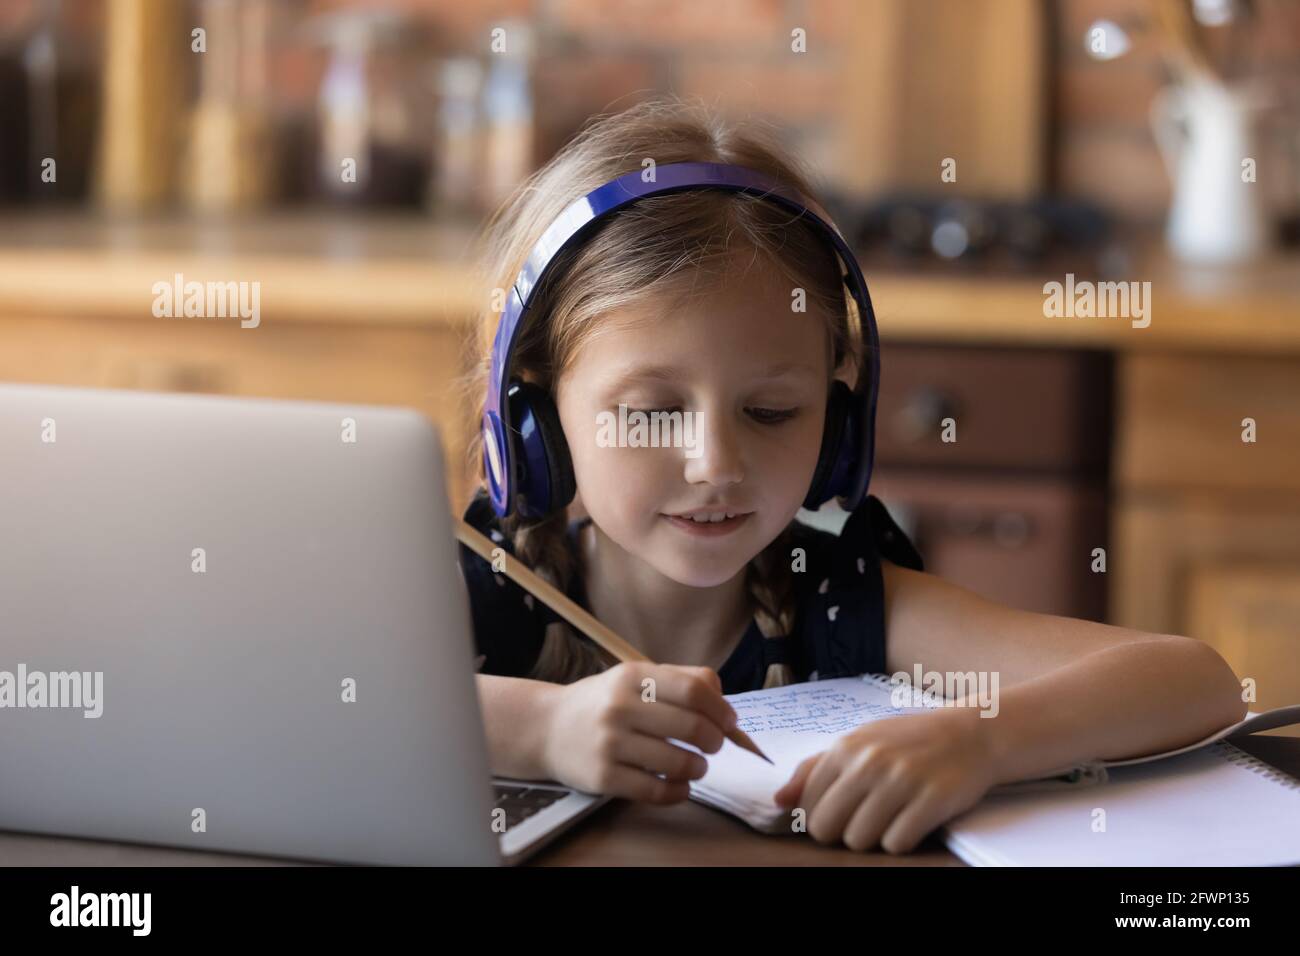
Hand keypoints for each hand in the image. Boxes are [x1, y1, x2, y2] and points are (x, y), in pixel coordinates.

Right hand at [542, 662, 737, 803]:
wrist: (546, 727)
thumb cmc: (602, 702)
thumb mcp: (635, 677)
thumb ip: (680, 680)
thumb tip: (724, 703)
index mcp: (633, 676)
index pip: (693, 690)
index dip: (721, 709)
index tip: (730, 722)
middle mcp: (620, 707)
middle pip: (691, 727)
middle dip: (714, 741)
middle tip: (714, 746)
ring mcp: (609, 743)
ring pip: (677, 762)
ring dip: (698, 768)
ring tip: (696, 766)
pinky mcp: (602, 777)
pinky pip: (655, 791)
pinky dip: (678, 792)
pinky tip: (679, 786)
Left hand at [772, 707, 998, 853]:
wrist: (973, 732)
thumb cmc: (909, 740)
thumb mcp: (859, 742)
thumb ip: (815, 769)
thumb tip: (779, 801)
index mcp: (846, 747)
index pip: (808, 805)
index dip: (822, 817)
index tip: (843, 812)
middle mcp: (869, 762)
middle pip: (826, 829)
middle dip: (842, 832)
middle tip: (865, 820)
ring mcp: (901, 781)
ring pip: (859, 840)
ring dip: (873, 838)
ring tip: (890, 817)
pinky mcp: (931, 801)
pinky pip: (896, 844)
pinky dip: (901, 841)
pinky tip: (911, 821)